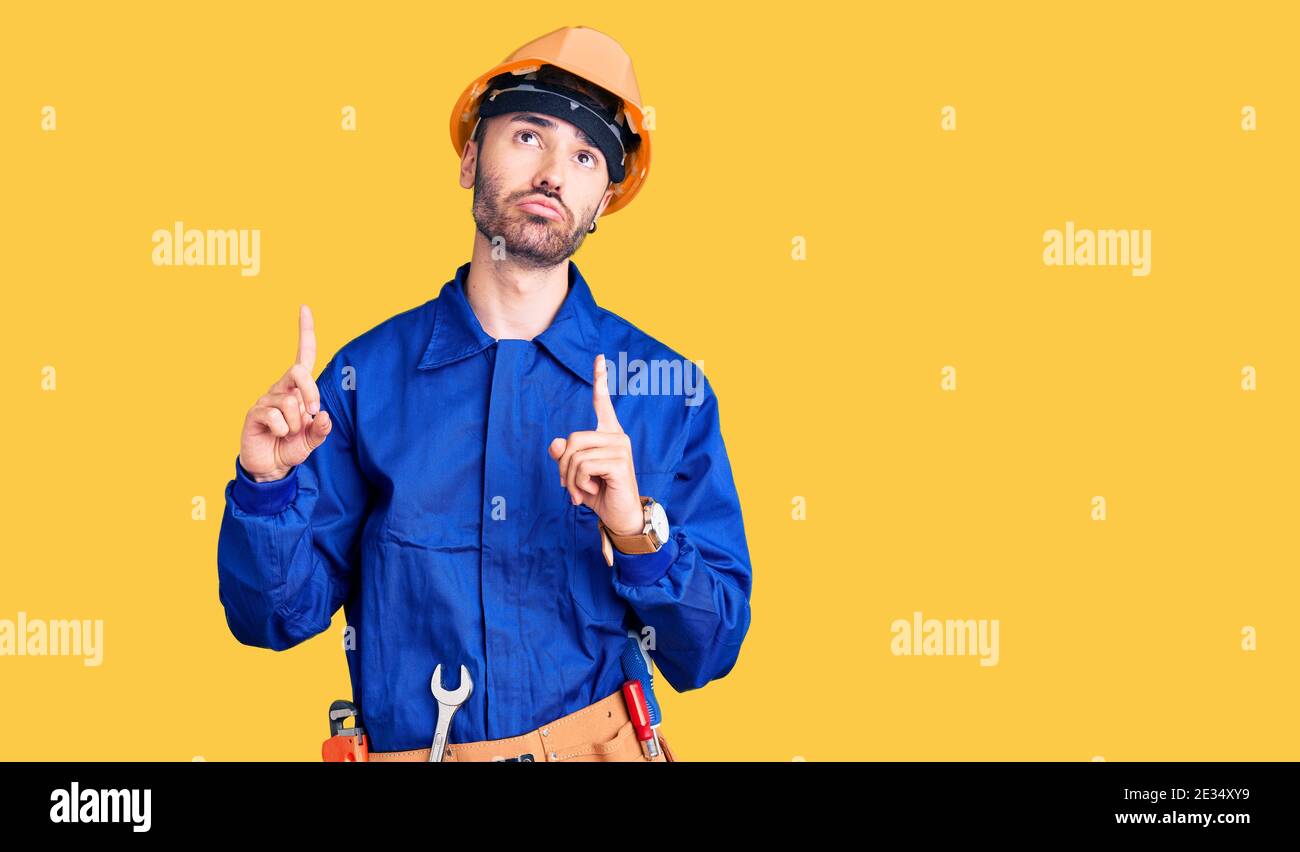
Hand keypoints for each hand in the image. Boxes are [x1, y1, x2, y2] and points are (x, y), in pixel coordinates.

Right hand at [238, 305, 332, 481]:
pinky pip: (276, 417)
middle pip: (299, 371)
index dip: (305, 332)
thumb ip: (321, 429)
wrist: (270, 468)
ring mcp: (266, 400)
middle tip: (311, 413)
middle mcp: (281, 388)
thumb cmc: (291, 447)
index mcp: (297, 389)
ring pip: (290, 401)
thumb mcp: (313, 440)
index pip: (304, 356)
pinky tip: (277, 435)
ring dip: (296, 423)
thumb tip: (322, 415)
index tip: (304, 307)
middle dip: (311, 392)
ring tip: (289, 432)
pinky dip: (283, 430)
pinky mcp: (254, 413)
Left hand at [548, 353, 642, 535]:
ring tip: (580, 492)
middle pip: (572, 439)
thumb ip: (565, 457)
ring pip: (575, 455)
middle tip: (569, 486)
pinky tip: (591, 492)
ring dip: (570, 479)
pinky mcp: (619, 464)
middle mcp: (617, 437)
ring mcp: (620, 449)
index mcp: (608, 435)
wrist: (621, 517)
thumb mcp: (575, 475)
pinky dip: (579, 484)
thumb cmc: (600, 494)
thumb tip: (555, 443)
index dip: (600, 380)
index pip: (603, 403)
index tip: (599, 358)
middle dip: (564, 466)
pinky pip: (583, 466)